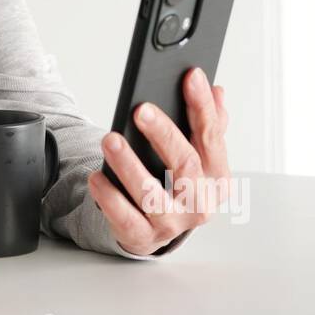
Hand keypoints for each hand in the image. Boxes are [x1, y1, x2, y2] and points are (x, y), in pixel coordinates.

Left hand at [87, 67, 229, 255]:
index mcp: (217, 177)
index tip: (191, 76)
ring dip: (129, 165)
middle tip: (140, 110)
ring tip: (110, 140)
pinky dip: (110, 198)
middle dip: (164, 134)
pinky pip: (125, 218)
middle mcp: (200, 202)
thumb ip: (208, 125)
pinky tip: (97, 177)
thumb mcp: (196, 157)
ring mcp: (172, 223)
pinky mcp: (142, 237)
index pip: (212, 137)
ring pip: (152, 194)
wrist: (156, 229)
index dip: (203, 106)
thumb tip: (217, 90)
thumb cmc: (175, 184)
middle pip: (185, 164)